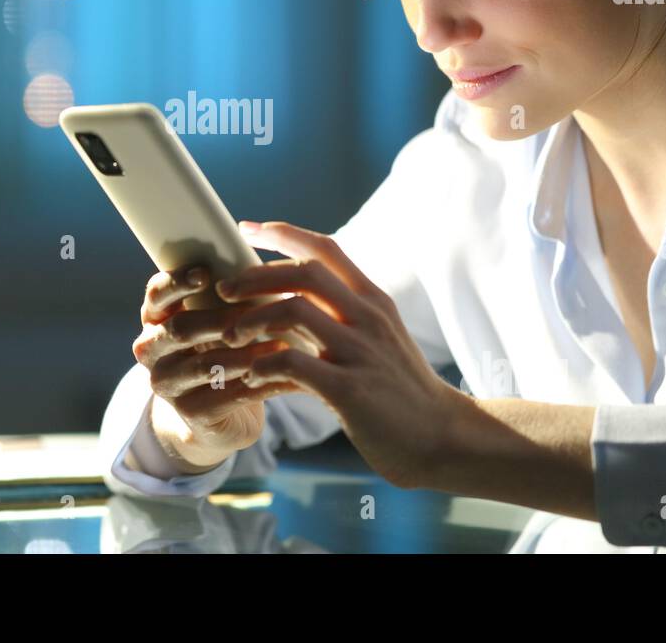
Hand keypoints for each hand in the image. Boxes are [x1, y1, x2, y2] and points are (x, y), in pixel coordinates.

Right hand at [134, 264, 305, 468]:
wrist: (221, 412)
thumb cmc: (226, 347)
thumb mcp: (221, 315)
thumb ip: (228, 289)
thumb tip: (253, 245)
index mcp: (156, 317)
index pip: (156, 294)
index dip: (177, 283)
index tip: (206, 274)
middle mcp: (151, 349)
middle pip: (179, 329)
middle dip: (220, 319)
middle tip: (256, 312)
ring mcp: (166, 384)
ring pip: (202, 364)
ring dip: (244, 352)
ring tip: (280, 344)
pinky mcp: (190, 413)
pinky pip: (223, 396)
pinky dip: (256, 383)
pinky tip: (283, 375)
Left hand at [215, 220, 470, 488]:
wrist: (442, 436)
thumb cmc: (400, 389)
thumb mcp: (379, 338)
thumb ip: (342, 314)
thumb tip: (292, 296)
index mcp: (373, 300)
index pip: (325, 249)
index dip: (283, 233)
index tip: (247, 228)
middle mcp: (368, 317)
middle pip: (303, 272)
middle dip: (255, 276)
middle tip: (224, 290)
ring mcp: (360, 351)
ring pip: (293, 311)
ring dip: (252, 320)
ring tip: (232, 337)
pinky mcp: (350, 389)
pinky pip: (294, 363)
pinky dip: (263, 365)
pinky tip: (251, 377)